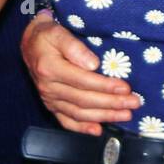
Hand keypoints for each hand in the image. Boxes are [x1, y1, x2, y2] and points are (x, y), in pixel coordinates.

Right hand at [21, 10, 139, 134]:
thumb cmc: (47, 36)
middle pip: (84, 99)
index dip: (105, 86)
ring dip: (104, 116)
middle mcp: (49, 88)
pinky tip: (98, 130)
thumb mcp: (57, 33)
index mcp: (51, 69)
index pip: (83, 81)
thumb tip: (93, 64)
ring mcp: (49, 99)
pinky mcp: (51, 105)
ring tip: (125, 115)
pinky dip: (82, 128)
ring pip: (79, 113)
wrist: (29, 44)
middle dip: (111, 103)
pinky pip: (66, 121)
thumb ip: (74, 47)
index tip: (125, 88)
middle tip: (133, 103)